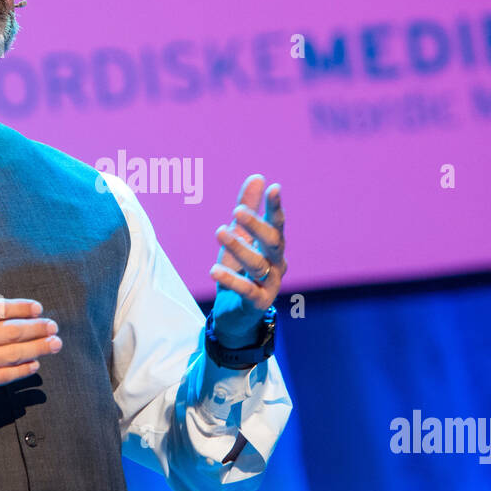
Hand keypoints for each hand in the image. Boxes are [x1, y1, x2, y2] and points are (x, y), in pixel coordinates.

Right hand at [0, 248, 61, 412]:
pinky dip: (20, 370)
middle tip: (54, 326)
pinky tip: (34, 364)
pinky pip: (1, 377)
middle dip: (37, 328)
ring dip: (37, 348)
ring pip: (10, 354)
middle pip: (9, 331)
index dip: (21, 308)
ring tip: (54, 344)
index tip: (38, 308)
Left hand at [209, 174, 286, 347]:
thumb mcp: (239, 237)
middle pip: (273, 242)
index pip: (277, 223)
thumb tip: (258, 177)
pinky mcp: (259, 302)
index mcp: (273, 246)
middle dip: (256, 225)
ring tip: (219, 232)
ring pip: (257, 264)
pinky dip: (231, 279)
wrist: (236, 314)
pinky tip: (214, 270)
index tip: (274, 188)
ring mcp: (270, 284)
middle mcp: (277, 263)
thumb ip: (247, 209)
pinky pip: (247, 290)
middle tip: (236, 211)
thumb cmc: (239, 270)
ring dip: (239, 247)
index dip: (275, 206)